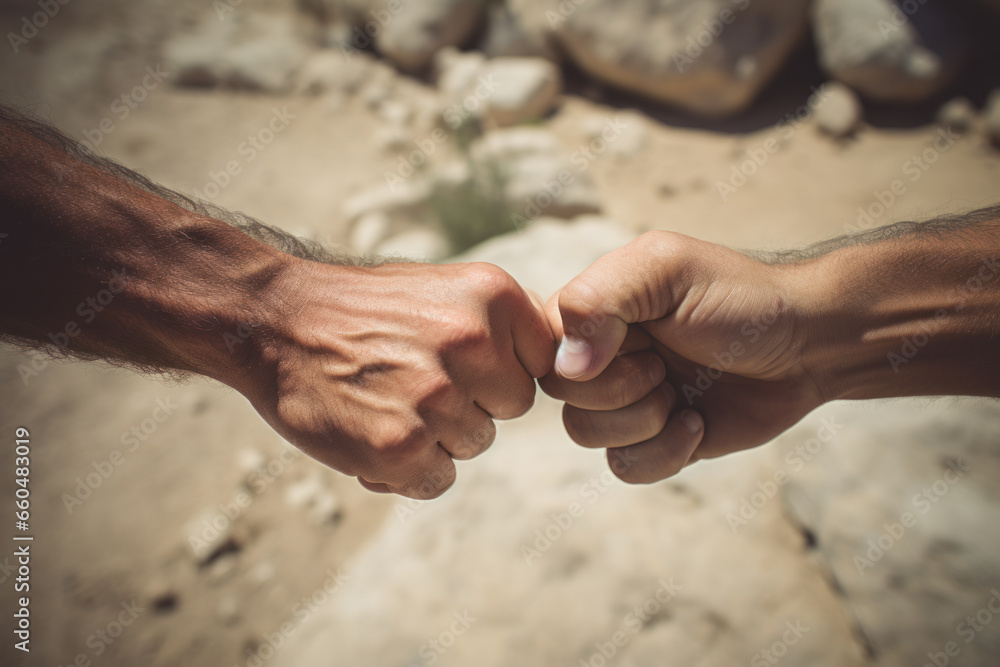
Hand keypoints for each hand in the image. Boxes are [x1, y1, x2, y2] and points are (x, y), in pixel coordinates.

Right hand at [235, 259, 553, 498]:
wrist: (277, 321)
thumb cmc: (366, 311)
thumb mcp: (445, 289)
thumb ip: (505, 323)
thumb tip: (568, 358)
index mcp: (493, 296)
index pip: (542, 363)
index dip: (501, 370)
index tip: (461, 362)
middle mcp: (472, 342)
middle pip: (511, 408)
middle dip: (473, 403)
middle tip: (414, 378)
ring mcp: (436, 397)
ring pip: (473, 445)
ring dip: (436, 436)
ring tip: (387, 398)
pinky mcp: (400, 447)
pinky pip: (437, 480)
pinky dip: (407, 468)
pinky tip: (373, 429)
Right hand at [540, 231, 822, 483]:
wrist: (808, 346)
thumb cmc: (739, 297)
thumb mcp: (666, 269)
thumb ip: (600, 299)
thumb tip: (567, 366)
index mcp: (593, 310)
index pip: (543, 347)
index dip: (576, 360)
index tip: (632, 342)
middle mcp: (601, 355)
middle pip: (563, 398)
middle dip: (620, 389)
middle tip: (665, 366)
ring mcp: (626, 400)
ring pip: (586, 436)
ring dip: (642, 421)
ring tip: (681, 396)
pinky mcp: (654, 439)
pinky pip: (623, 468)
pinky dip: (662, 453)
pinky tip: (696, 424)